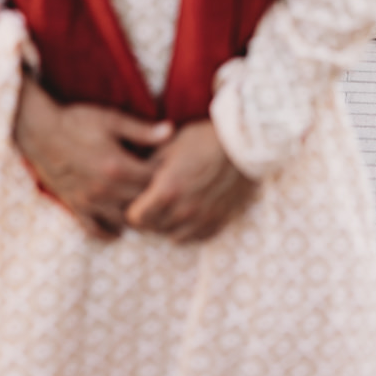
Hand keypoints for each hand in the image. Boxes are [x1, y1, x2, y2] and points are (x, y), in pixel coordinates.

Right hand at [13, 73, 172, 240]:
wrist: (39, 131)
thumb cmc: (76, 121)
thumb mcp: (112, 120)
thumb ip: (142, 130)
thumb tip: (171, 131)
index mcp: (118, 166)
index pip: (153, 180)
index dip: (166, 175)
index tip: (171, 168)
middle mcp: (105, 189)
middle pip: (142, 202)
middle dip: (155, 197)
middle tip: (163, 190)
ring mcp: (90, 201)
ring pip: (123, 219)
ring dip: (136, 215)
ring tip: (145, 206)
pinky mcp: (75, 206)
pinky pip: (95, 229)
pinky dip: (109, 231)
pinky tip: (119, 228)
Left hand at [125, 120, 256, 243]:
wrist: (244, 143)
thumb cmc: (204, 138)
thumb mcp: (171, 145)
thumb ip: (150, 166)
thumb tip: (133, 177)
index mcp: (167, 191)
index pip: (135, 218)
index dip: (132, 209)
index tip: (135, 198)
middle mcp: (183, 211)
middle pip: (153, 229)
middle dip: (148, 217)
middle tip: (151, 201)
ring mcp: (202, 219)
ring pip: (173, 237)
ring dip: (167, 225)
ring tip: (171, 207)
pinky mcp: (219, 222)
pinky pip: (196, 237)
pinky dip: (188, 229)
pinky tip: (189, 213)